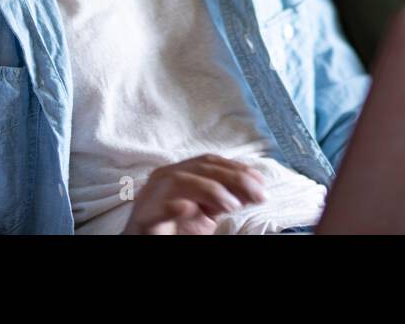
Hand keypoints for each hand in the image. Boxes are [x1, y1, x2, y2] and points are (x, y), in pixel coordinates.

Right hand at [122, 154, 266, 234]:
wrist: (148, 241)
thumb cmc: (177, 227)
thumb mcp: (207, 211)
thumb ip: (225, 197)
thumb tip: (253, 189)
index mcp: (180, 171)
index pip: (211, 162)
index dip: (237, 168)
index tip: (261, 181)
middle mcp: (164, 177)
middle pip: (201, 168)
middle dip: (234, 179)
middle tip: (257, 194)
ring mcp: (152, 195)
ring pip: (181, 181)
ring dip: (211, 191)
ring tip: (233, 205)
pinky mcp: (143, 217)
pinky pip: (158, 208)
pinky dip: (174, 207)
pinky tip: (189, 209)